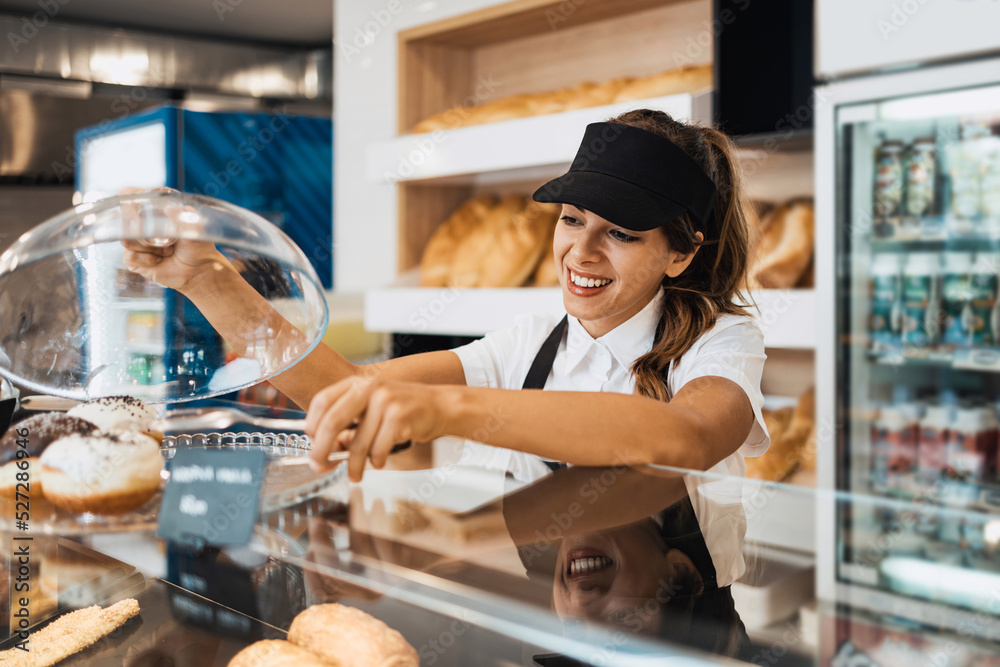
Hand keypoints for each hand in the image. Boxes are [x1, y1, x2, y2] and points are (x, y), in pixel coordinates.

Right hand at [118, 186, 232, 292]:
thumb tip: (168, 209)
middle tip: (157, 240)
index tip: (137, 219)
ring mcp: (137, 241)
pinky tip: (158, 260)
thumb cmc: (198, 247)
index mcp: (154, 209)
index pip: (128, 196)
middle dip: (140, 231)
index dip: (127, 204)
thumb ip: (183, 215)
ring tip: (167, 250)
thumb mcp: (196, 228)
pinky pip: (129, 256)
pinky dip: (146, 259)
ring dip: (149, 247)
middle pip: (123, 220)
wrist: (198, 271)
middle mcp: (142, 223)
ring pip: (127, 240)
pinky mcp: (135, 259)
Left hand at [306, 376, 446, 481]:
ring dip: (354, 466)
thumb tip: (322, 450)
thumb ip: (348, 422)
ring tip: (355, 475)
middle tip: (319, 466)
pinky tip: (380, 461)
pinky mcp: (400, 417)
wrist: (440, 405)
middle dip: (321, 450)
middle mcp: (369, 388)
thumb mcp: (372, 406)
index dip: (312, 425)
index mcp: (357, 383)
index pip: (322, 401)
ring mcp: (385, 401)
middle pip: (333, 422)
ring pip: (358, 443)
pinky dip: (377, 461)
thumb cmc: (402, 410)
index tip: (312, 443)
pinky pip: (378, 450)